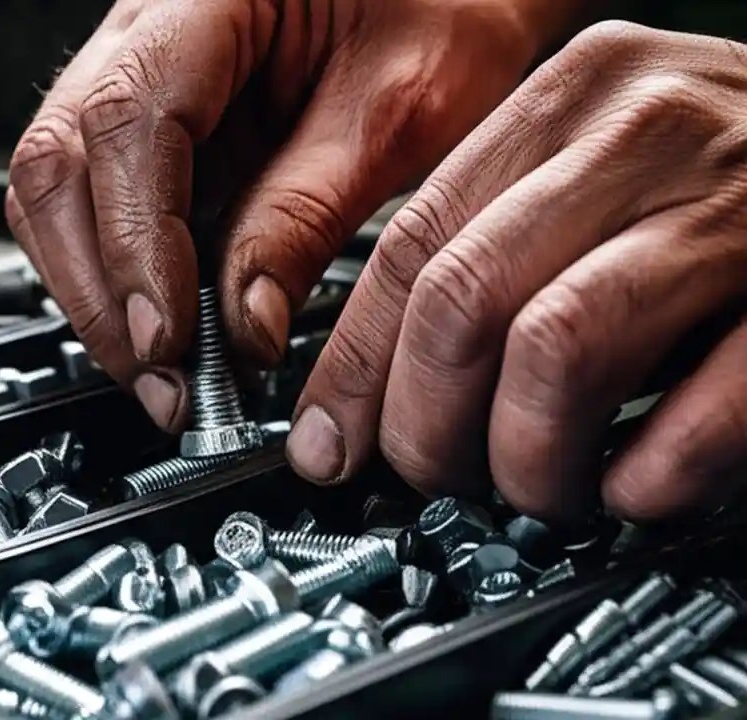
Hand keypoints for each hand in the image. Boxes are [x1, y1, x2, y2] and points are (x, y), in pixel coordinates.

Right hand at [6, 0, 565, 430]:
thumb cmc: (445, 4)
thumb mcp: (404, 108)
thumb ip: (309, 212)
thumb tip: (243, 325)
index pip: (125, 122)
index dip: (135, 243)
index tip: (170, 338)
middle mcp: (142, 27)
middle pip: (56, 164)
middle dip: (101, 292)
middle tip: (166, 384)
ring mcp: (130, 73)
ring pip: (55, 194)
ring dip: (100, 297)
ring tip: (169, 374)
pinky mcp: (144, 125)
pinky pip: (93, 205)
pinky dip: (121, 279)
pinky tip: (168, 331)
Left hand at [289, 21, 746, 521]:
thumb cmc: (726, 174)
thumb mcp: (597, 167)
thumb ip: (497, 239)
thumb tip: (378, 378)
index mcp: (568, 98)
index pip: (412, 244)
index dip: (354, 365)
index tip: (329, 443)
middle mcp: (643, 131)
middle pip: (461, 300)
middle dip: (423, 424)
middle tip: (437, 477)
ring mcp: (736, 203)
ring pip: (554, 346)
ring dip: (525, 455)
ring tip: (536, 488)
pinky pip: (705, 403)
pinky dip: (649, 471)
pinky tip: (634, 486)